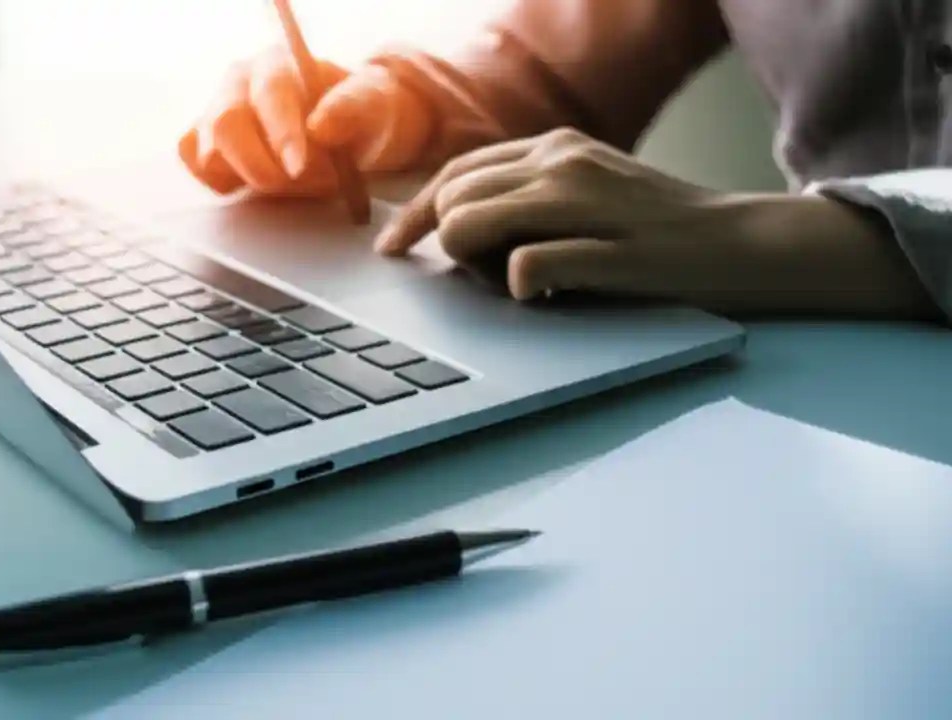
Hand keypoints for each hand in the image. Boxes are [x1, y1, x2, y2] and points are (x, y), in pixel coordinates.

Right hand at [179, 47, 434, 196]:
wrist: (351, 133)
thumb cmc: (362, 115)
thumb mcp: (374, 107)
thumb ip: (350, 110)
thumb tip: (319, 127)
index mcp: (278, 64)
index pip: (270, 94)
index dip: (282, 133)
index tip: (299, 167)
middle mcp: (239, 84)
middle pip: (226, 125)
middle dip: (261, 166)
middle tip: (296, 184)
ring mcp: (216, 114)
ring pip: (209, 153)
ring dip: (250, 179)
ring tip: (290, 182)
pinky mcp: (205, 145)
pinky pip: (199, 168)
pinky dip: (225, 184)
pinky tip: (256, 182)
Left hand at [375, 128, 935, 317]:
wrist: (742, 244)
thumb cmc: (655, 230)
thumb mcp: (586, 193)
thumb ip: (527, 196)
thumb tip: (453, 224)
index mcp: (552, 147)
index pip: (454, 174)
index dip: (412, 214)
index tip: (392, 248)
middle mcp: (560, 163)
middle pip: (450, 201)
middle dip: (448, 245)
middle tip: (487, 277)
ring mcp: (584, 203)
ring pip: (468, 226)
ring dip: (474, 266)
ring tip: (519, 284)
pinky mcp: (607, 249)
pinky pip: (523, 268)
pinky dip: (520, 288)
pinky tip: (548, 295)